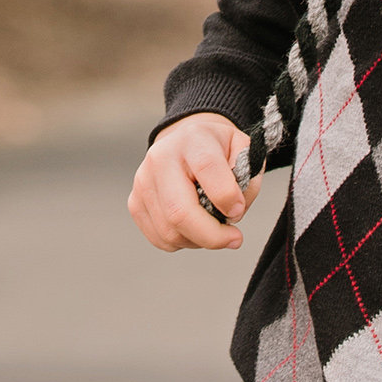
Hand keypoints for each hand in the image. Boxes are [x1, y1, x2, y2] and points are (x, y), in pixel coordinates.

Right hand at [129, 112, 262, 251]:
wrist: (186, 143)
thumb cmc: (218, 151)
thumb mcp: (243, 152)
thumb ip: (246, 180)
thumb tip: (231, 214)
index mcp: (193, 139)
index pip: (208, 168)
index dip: (227, 197)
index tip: (238, 211)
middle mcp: (161, 157)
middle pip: (180, 212)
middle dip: (212, 236)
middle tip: (234, 238)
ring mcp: (143, 181)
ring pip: (170, 232)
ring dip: (199, 240)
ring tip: (212, 228)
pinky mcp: (135, 202)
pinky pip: (160, 238)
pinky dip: (182, 242)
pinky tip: (193, 228)